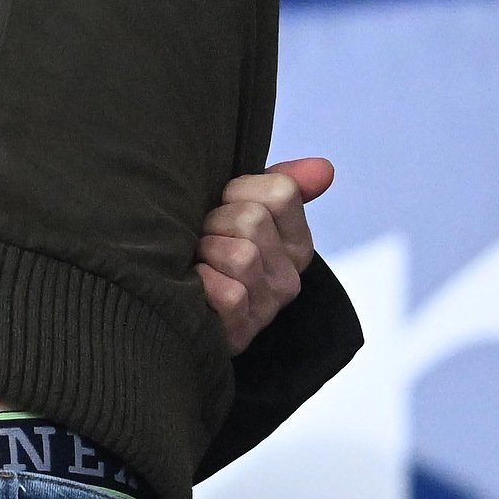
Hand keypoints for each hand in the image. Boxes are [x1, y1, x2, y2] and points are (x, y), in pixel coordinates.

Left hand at [199, 154, 332, 354]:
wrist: (174, 306)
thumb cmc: (207, 246)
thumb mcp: (240, 209)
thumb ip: (282, 184)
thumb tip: (325, 167)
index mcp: (295, 243)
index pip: (281, 192)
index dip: (238, 191)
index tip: (222, 207)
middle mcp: (289, 278)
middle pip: (252, 219)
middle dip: (214, 221)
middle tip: (203, 239)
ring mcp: (267, 308)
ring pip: (240, 255)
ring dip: (205, 251)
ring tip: (198, 261)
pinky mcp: (241, 331)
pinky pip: (227, 293)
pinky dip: (201, 283)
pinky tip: (194, 286)